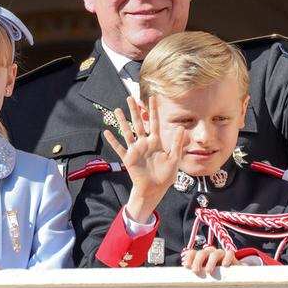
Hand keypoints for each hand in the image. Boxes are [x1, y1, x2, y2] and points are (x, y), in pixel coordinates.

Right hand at [102, 96, 183, 222]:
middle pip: (139, 123)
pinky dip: (113, 141)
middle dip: (135, 111)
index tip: (152, 98)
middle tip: (130, 98)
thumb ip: (177, 143)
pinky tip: (107, 132)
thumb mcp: (174, 159)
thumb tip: (181, 128)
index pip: (154, 122)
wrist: (155, 189)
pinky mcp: (128, 158)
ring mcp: (135, 150)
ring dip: (122, 121)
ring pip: (127, 132)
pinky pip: (119, 148)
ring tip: (117, 110)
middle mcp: (144, 143)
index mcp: (156, 142)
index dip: (153, 111)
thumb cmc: (165, 175)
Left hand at [181, 247, 238, 275]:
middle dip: (197, 261)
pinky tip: (224, 265)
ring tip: (208, 272)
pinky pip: (229, 253)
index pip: (193, 253)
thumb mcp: (204, 276)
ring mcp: (221, 254)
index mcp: (201, 257)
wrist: (233, 275)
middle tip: (196, 271)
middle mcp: (210, 253)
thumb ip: (197, 276)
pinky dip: (227, 258)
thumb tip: (185, 284)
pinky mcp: (231, 256)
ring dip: (211, 262)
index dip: (189, 258)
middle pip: (202, 253)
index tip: (187, 267)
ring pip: (215, 253)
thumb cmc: (215, 276)